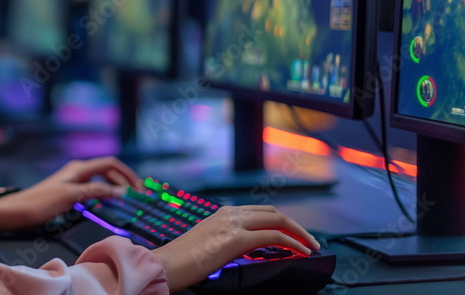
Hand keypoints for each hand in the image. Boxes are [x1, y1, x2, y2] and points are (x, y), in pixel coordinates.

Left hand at [0, 156, 143, 231]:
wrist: (18, 211)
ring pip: (101, 179)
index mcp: (79, 168)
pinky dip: (104, 193)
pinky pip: (93, 188)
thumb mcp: (71, 196)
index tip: (139, 188)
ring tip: (126, 200)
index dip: (127, 173)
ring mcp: (73, 180)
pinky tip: (107, 202)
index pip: (110, 163)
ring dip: (115, 187)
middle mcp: (77, 171)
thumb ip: (95, 191)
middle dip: (123, 180)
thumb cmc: (41, 203)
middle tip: (136, 197)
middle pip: (108, 170)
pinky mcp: (69, 191)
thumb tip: (121, 191)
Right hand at [152, 205, 320, 292]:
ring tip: (311, 246)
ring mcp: (232, 224)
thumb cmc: (182, 261)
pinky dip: (293, 242)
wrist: (165, 265)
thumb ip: (226, 241)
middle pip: (272, 212)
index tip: (294, 235)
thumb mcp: (207, 244)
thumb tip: (244, 250)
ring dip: (299, 232)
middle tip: (309, 240)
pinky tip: (302, 252)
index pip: (259, 212)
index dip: (281, 222)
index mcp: (221, 214)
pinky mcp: (235, 239)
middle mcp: (228, 214)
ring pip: (277, 220)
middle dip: (294, 225)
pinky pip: (274, 237)